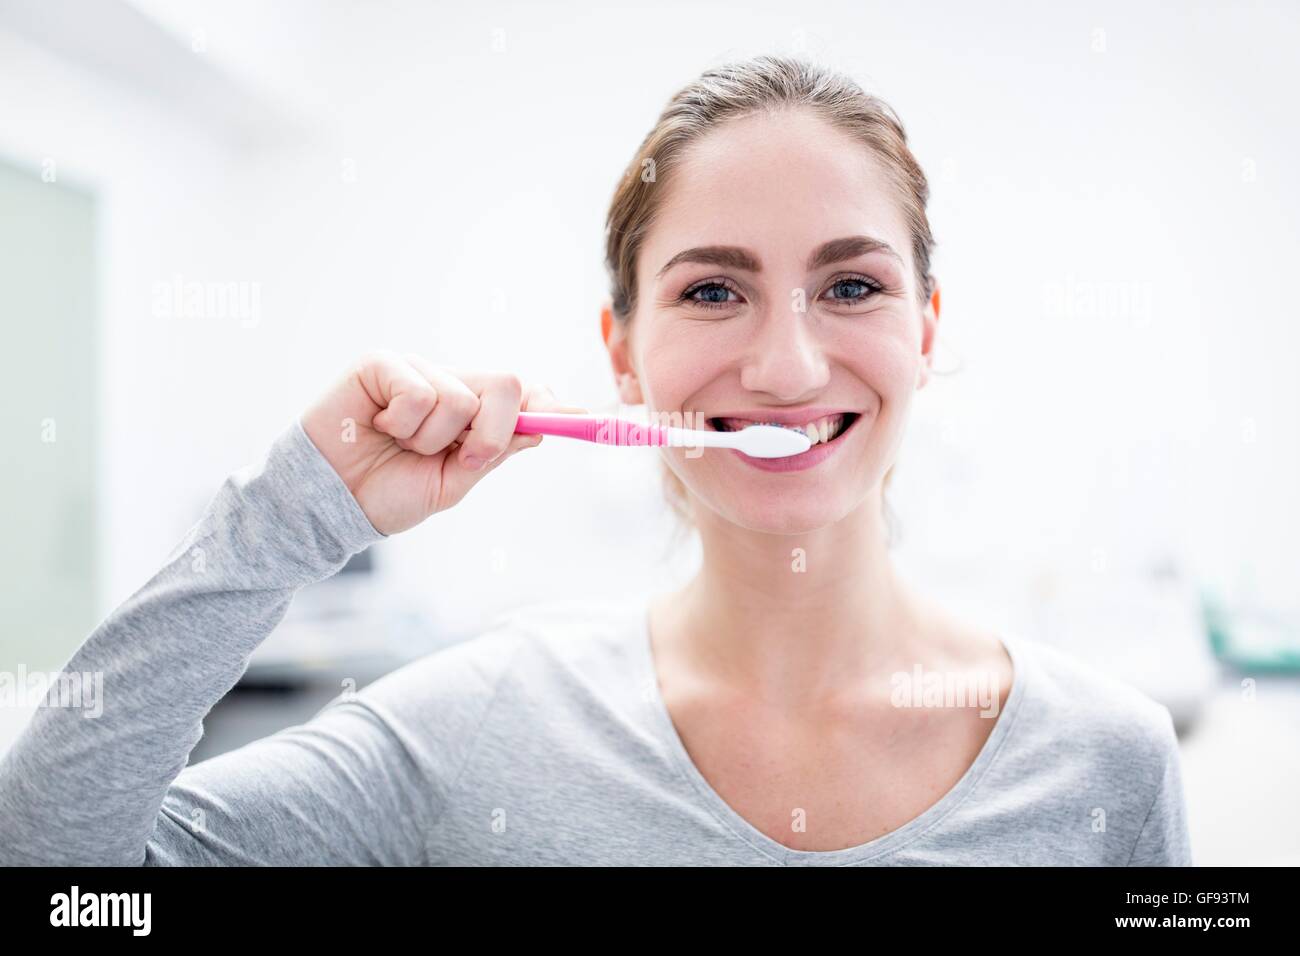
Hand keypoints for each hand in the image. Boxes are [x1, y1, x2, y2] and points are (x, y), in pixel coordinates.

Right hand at [300, 350, 586, 534]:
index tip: (580, 418)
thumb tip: (543, 425)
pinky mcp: (381, 364)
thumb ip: (495, 451)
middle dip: (492, 432)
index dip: (548, 403)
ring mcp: (416, 369)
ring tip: (401, 445)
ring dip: (433, 439)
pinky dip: (403, 422)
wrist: (333, 505)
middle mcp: (448, 383)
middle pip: (507, 384)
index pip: (520, 393)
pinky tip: (379, 427)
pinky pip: (420, 389)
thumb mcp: (454, 482)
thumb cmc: (388, 493)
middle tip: (461, 459)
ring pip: (461, 396)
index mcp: (469, 410)